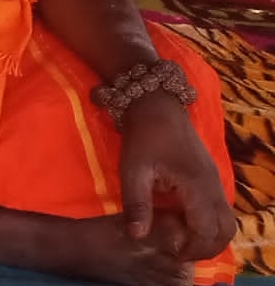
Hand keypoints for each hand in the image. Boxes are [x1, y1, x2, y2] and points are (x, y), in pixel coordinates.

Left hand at [118, 92, 235, 261]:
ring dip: (209, 236)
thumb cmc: (143, 136)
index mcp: (197, 186)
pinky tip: (184, 221)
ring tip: (182, 240)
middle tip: (179, 252)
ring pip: (226, 220)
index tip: (171, 254)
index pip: (207, 231)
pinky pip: (219, 209)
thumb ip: (136, 203)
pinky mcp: (210, 177)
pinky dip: (209, 223)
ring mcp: (215, 181)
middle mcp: (214, 186)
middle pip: (225, 230)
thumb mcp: (133, 169)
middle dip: (205, 247)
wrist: (155, 104)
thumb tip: (138, 237)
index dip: (192, 248)